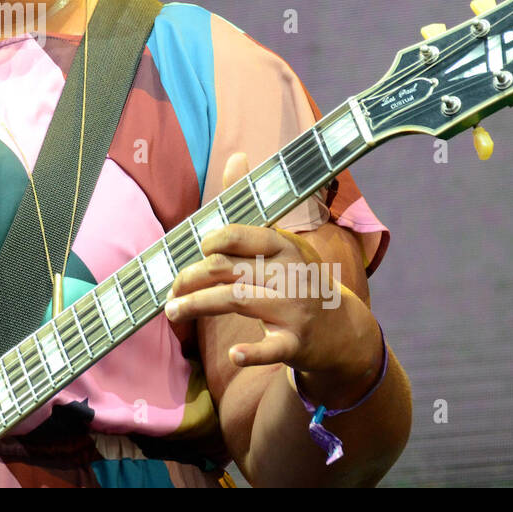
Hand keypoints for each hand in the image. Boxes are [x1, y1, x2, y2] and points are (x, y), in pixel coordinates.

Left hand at [164, 152, 379, 391]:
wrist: (341, 329)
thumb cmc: (297, 278)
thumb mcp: (279, 240)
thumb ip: (251, 204)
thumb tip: (236, 156)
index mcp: (283, 246)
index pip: (244, 235)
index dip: (214, 240)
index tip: (197, 248)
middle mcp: (290, 274)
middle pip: (229, 270)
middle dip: (192, 278)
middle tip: (171, 290)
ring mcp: (294, 309)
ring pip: (238, 302)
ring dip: (199, 306)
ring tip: (172, 312)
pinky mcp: (296, 343)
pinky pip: (272, 348)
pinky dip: (253, 352)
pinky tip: (233, 355)